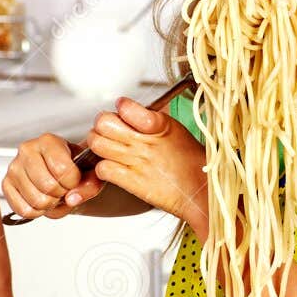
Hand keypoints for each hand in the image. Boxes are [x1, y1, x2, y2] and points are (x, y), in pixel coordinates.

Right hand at [1, 132, 106, 219]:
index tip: (74, 179)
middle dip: (61, 194)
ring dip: (50, 204)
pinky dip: (37, 212)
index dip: (73, 182)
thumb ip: (90, 183)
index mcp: (48, 141)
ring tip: (53, 193)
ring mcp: (14, 168)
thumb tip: (72, 198)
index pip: (62, 169)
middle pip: (48, 186)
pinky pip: (24, 210)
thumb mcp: (91, 171)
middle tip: (64, 188)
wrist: (62, 171)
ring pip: (36, 200)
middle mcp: (27, 150)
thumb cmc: (75, 167)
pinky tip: (42, 199)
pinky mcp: (6, 185)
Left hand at [88, 98, 207, 232]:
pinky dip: (103, 168)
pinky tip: (114, 167)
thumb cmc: (190, 161)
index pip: (124, 107)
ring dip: (99, 145)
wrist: (200, 190)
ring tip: (109, 149)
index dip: (120, 109)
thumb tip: (129, 110)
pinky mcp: (131, 181)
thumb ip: (152, 118)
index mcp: (158, 124)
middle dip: (102, 126)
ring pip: (97, 144)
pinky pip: (102, 168)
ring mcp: (136, 161)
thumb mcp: (176, 130)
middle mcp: (144, 141)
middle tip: (110, 132)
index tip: (122, 114)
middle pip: (103, 123)